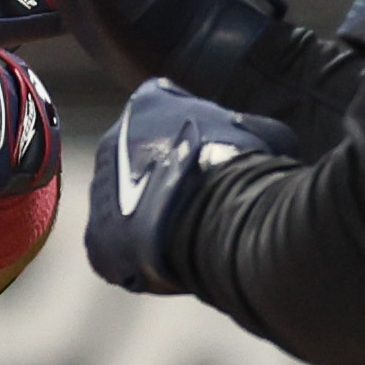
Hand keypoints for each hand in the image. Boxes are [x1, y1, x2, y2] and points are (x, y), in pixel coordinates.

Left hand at [86, 79, 293, 292]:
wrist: (214, 217)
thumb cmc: (242, 169)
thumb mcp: (265, 135)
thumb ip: (255, 131)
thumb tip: (268, 141)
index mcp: (148, 104)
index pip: (160, 105)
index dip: (186, 132)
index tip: (205, 153)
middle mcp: (113, 139)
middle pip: (137, 157)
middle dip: (161, 175)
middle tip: (195, 198)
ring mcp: (100, 189)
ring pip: (123, 203)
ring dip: (146, 214)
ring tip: (182, 234)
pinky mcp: (96, 236)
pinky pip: (117, 245)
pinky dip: (139, 253)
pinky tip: (167, 260)